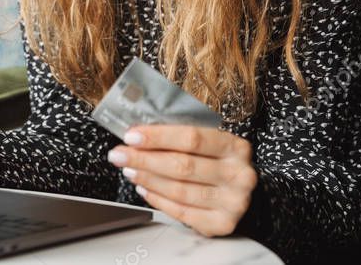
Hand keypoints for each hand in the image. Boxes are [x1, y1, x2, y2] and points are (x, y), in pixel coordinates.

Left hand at [106, 124, 257, 236]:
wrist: (240, 193)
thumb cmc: (218, 163)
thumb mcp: (209, 145)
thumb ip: (179, 140)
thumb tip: (138, 136)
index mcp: (236, 148)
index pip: (192, 138)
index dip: (158, 137)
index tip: (132, 136)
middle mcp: (239, 175)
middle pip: (183, 166)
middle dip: (144, 159)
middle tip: (120, 155)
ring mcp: (233, 202)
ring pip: (179, 190)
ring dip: (148, 180)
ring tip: (129, 171)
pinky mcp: (222, 224)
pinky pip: (182, 212)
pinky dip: (158, 200)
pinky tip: (144, 189)